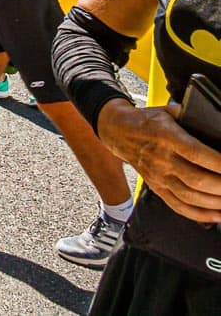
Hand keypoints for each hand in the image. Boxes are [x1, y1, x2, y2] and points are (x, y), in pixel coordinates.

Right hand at [97, 100, 220, 223]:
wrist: (117, 132)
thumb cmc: (145, 121)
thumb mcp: (167, 111)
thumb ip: (190, 115)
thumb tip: (212, 120)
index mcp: (166, 137)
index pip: (197, 154)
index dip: (219, 163)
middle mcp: (162, 159)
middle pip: (196, 180)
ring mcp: (158, 176)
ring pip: (190, 197)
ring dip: (215, 203)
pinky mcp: (156, 187)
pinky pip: (178, 206)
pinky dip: (199, 214)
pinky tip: (216, 215)